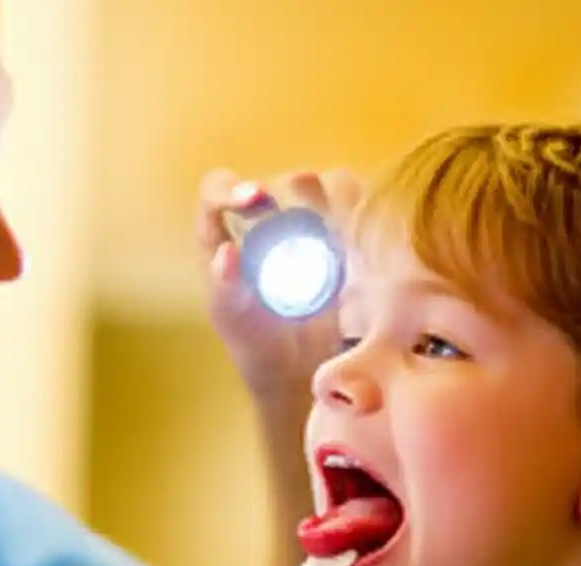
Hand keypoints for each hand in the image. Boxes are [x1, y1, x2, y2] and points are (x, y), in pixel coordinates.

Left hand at [196, 169, 362, 397]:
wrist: (298, 368)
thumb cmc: (253, 341)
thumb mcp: (231, 319)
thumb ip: (224, 287)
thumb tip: (227, 252)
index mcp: (222, 232)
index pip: (217, 189)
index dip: (232, 188)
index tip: (256, 199)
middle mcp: (264, 218)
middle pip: (280, 181)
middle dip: (297, 192)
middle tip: (312, 223)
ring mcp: (305, 223)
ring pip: (324, 184)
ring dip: (335, 201)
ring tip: (342, 235)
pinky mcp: (341, 236)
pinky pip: (356, 210)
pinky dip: (363, 217)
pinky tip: (363, 244)